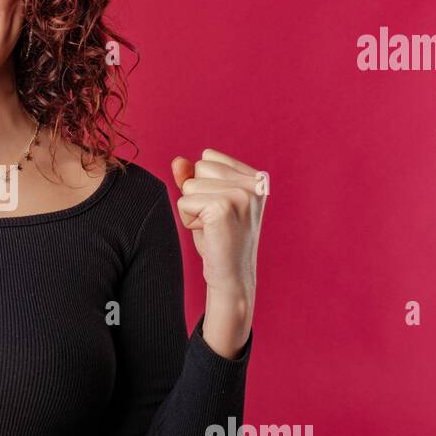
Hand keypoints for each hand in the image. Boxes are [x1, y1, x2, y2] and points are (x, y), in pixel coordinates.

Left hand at [171, 148, 266, 355]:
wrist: (232, 279)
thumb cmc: (219, 241)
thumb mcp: (207, 203)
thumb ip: (193, 178)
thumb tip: (177, 161)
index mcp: (257, 177)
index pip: (209, 157)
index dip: (204, 184)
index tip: (221, 210)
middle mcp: (254, 182)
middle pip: (199, 167)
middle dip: (197, 195)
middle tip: (215, 221)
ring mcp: (241, 194)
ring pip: (189, 184)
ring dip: (192, 209)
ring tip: (213, 228)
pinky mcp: (223, 207)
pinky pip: (184, 202)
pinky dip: (188, 220)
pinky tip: (208, 234)